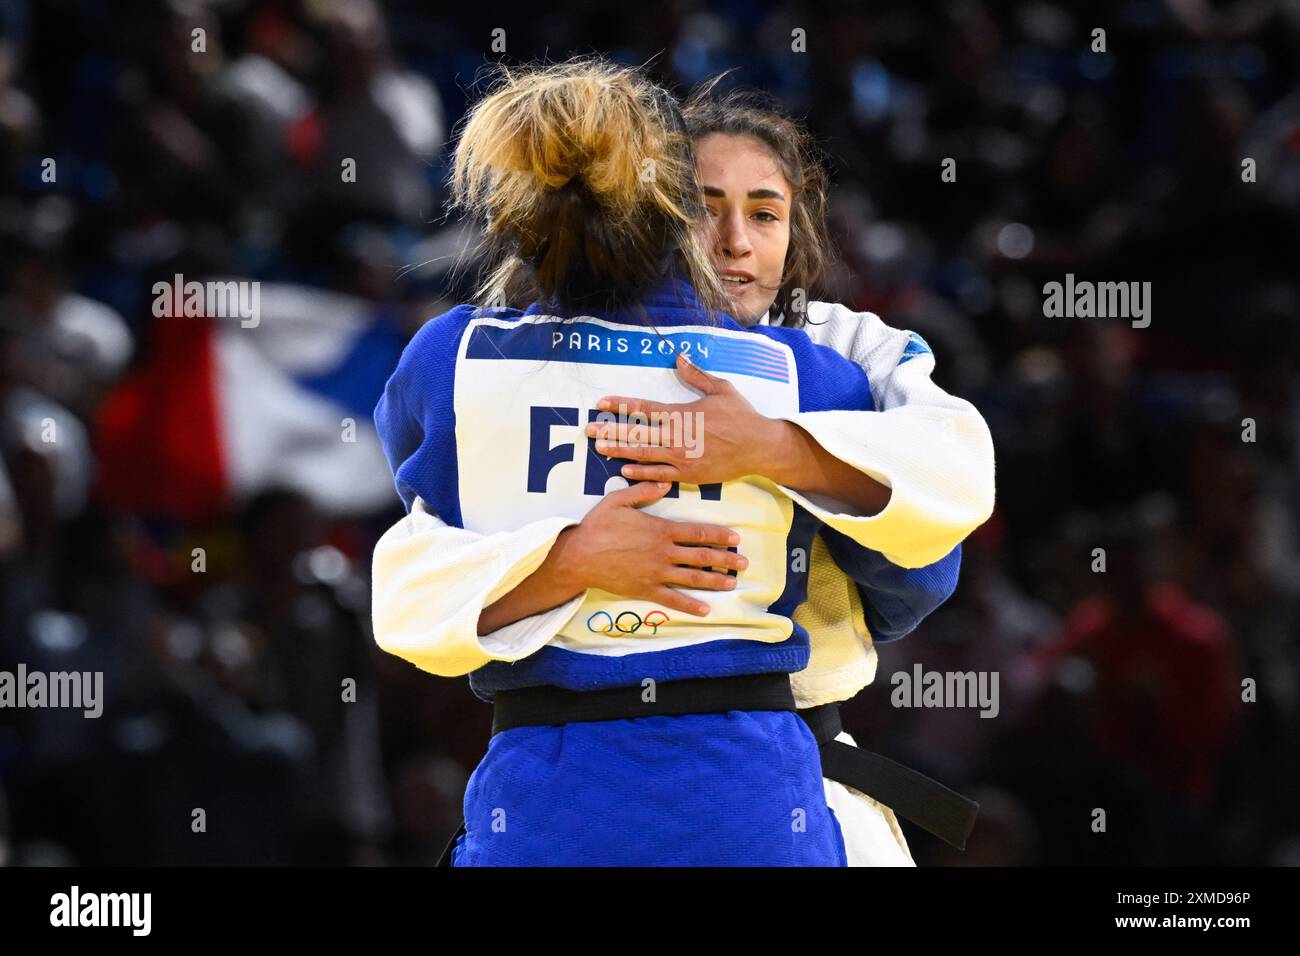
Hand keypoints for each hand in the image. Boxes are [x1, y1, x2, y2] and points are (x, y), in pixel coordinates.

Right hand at [555, 479, 748, 616]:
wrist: (579, 556)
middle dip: (725, 559)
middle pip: (702, 556)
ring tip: (732, 583)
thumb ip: (643, 491)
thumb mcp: (618, 500)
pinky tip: (705, 608)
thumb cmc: (597, 526)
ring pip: (693, 578)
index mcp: (661, 530)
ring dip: (715, 580)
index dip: (719, 535)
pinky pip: (672, 599)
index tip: (735, 538)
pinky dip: (690, 604)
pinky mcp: (646, 589)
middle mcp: (664, 552)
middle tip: (744, 562)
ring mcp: (656, 573)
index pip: (698, 532)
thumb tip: (665, 484)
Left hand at [584, 352, 781, 485]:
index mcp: (682, 414)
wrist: (759, 447)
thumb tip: (679, 357)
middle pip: (637, 432)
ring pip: (643, 454)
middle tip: (589, 430)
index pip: (643, 408)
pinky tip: (624, 471)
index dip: (620, 404)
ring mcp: (681, 457)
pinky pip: (659, 475)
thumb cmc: (741, 416)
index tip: (601, 402)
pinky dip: (641, 473)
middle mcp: (677, 436)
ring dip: (619, 450)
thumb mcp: (721, 388)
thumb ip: (696, 375)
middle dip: (610, 430)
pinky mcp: (688, 475)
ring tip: (600, 448)